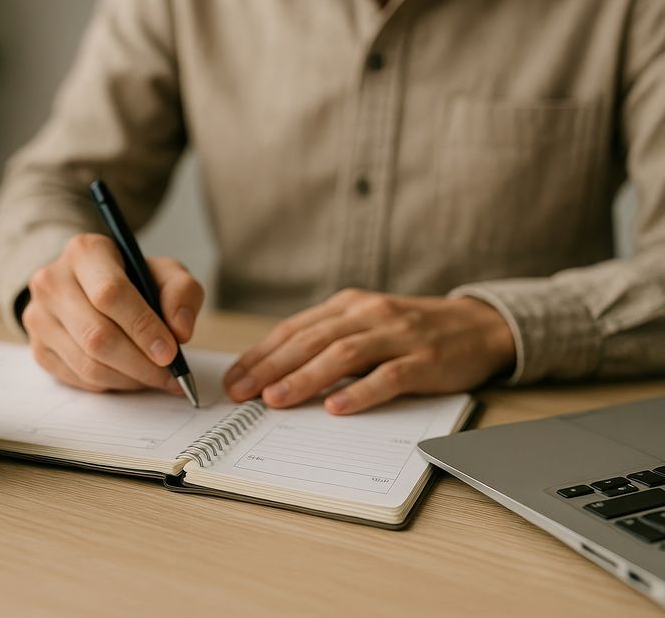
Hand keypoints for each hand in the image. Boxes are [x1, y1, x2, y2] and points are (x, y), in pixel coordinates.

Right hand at [23, 233, 204, 393]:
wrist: (90, 287)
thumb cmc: (132, 280)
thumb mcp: (165, 273)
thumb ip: (182, 293)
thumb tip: (179, 331)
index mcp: (85, 252)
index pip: (110, 294)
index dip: (143, 327)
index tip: (170, 351)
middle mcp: (53, 281)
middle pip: (97, 335)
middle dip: (140, 363)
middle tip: (169, 375)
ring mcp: (39, 316)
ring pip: (87, 363)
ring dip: (128, 378)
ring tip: (154, 377)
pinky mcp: (38, 347)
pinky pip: (77, 377)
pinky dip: (111, 383)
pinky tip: (130, 376)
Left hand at [223, 288, 514, 414]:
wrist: (479, 325)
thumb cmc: (412, 331)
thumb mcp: (366, 324)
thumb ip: (328, 340)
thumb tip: (276, 372)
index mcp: (348, 305)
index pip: (294, 329)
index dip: (261, 353)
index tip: (234, 377)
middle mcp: (368, 314)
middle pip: (310, 341)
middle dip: (270, 367)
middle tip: (241, 392)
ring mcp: (398, 335)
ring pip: (342, 355)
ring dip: (305, 378)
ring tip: (275, 399)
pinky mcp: (425, 359)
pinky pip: (388, 377)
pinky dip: (360, 393)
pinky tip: (336, 408)